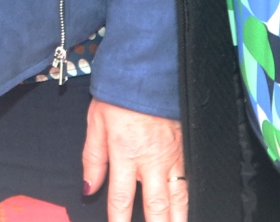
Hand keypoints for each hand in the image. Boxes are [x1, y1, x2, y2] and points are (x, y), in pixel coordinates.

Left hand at [82, 99, 186, 221]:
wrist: (148, 72)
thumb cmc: (118, 96)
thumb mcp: (95, 124)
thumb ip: (93, 159)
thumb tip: (88, 188)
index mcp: (125, 153)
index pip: (121, 198)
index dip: (119, 221)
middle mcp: (151, 160)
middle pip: (156, 206)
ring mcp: (173, 157)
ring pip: (179, 198)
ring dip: (178, 219)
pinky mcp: (186, 150)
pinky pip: (191, 181)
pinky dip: (191, 200)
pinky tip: (189, 209)